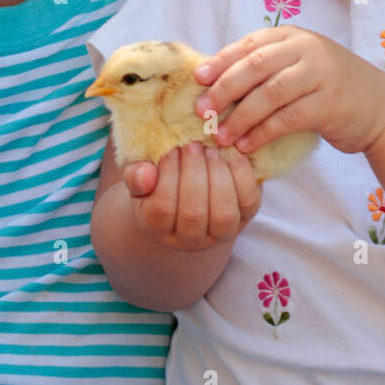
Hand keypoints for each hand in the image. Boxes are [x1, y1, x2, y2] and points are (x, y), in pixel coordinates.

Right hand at [121, 141, 262, 251]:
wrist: (187, 195)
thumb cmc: (158, 182)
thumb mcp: (141, 179)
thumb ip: (136, 175)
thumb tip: (144, 173)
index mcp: (157, 229)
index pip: (162, 209)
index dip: (168, 176)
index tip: (171, 149)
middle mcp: (189, 240)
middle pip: (193, 214)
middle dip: (194, 173)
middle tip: (192, 145)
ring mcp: (220, 233)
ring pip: (223, 214)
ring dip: (218, 176)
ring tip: (210, 149)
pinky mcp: (245, 219)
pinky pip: (248, 202)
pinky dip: (242, 176)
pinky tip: (232, 154)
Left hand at [193, 26, 384, 157]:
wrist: (380, 106)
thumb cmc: (328, 86)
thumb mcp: (298, 65)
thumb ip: (265, 67)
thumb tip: (212, 82)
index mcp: (293, 36)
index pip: (249, 44)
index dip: (220, 61)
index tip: (197, 80)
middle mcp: (307, 49)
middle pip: (255, 66)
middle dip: (224, 89)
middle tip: (202, 111)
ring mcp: (320, 75)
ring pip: (269, 94)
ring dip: (240, 117)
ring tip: (220, 135)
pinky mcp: (329, 104)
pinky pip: (287, 119)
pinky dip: (262, 133)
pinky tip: (246, 145)